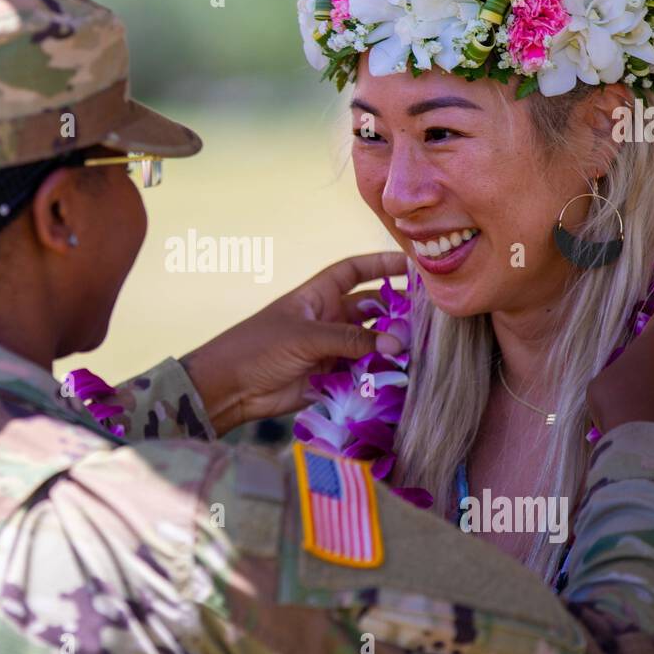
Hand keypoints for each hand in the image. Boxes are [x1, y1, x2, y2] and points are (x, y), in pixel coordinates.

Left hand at [182, 252, 406, 436]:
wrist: (229, 388)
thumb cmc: (258, 348)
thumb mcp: (305, 337)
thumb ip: (351, 340)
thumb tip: (396, 344)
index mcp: (317, 296)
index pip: (354, 272)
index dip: (380, 265)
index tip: (412, 265)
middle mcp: (327, 319)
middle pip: (369, 310)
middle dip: (394, 313)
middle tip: (424, 321)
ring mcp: (330, 349)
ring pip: (369, 343)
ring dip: (389, 347)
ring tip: (417, 352)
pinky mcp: (330, 378)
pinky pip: (361, 373)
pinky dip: (378, 375)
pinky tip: (399, 377)